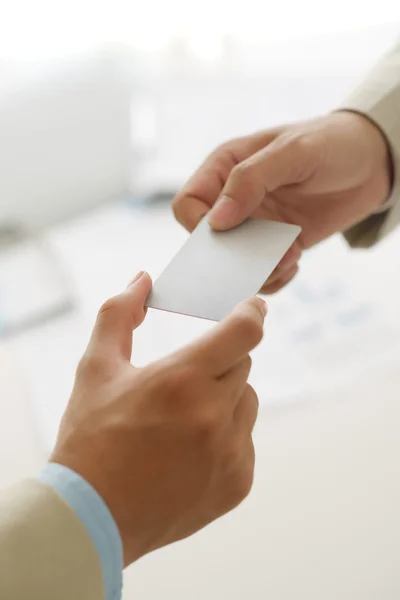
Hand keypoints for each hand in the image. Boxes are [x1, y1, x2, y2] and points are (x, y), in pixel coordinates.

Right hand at [51, 271, 265, 566]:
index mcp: (182, 379)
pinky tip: (189, 452)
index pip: (245, 331)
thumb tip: (142, 280)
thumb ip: (119, 314)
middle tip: (184, 379)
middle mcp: (213, 414)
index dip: (252, 312)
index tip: (253, 307)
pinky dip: (226, 436)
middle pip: (243, 363)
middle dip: (220, 360)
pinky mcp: (239, 482)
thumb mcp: (96, 368)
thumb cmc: (91, 437)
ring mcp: (230, 452)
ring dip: (224, 398)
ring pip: (246, 401)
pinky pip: (245, 440)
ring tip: (182, 420)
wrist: (93, 515)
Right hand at [173, 111, 391, 292]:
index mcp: (225, 168)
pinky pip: (262, 274)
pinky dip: (275, 277)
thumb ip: (250, 180)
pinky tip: (295, 261)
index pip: (188, 205)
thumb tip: (214, 222)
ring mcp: (255, 225)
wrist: (373, 161)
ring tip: (289, 257)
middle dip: (231, 258)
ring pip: (235, 264)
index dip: (198, 226)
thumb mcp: (292, 152)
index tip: (227, 236)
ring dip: (258, 270)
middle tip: (260, 260)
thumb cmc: (331, 142)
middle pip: (208, 242)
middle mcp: (234, 199)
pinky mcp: (276, 245)